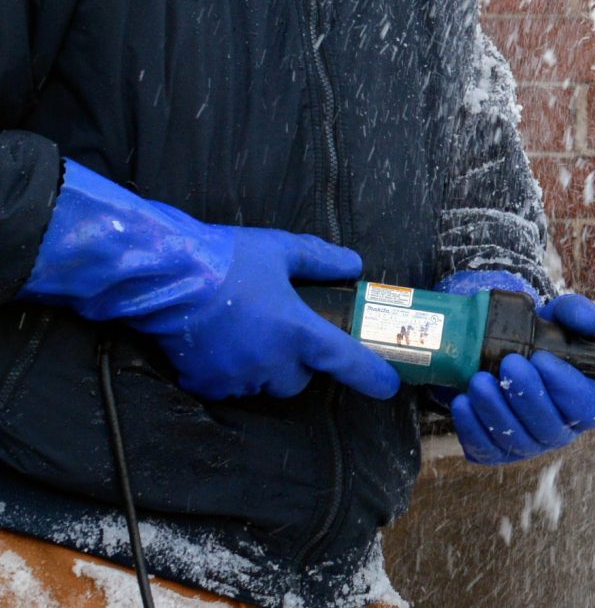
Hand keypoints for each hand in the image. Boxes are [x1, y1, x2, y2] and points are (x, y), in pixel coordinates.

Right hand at [20, 161, 399, 401]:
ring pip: (262, 383)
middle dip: (298, 364)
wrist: (166, 277)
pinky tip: (220, 343)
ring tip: (247, 331)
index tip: (387, 386)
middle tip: (286, 333)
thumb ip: (321, 260)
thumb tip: (352, 265)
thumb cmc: (228, 259)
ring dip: (263, 367)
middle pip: (298, 380)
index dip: (370, 375)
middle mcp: (270, 362)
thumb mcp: (281, 249)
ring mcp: (236, 377)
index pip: (345, 361)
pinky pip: (229, 385)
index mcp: (297, 331)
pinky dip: (231, 371)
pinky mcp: (204, 383)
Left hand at [449, 293, 594, 465]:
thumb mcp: (557, 322)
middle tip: (508, 362)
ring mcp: (528, 446)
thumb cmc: (538, 345)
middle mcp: (560, 430)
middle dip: (526, 394)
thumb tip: (584, 320)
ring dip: (495, 409)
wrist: (501, 359)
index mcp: (585, 403)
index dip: (567, 386)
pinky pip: (485, 449)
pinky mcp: (496, 453)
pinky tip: (463, 402)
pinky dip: (472, 427)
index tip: (542, 358)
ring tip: (479, 380)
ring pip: (514, 440)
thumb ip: (574, 314)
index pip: (587, 407)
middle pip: (548, 426)